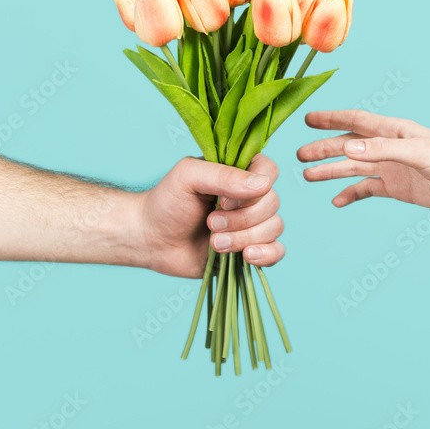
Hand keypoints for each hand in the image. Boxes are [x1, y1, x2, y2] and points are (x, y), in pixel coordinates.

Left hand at [136, 153, 284, 277]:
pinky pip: (278, 252)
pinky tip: (246, 256)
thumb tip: (263, 185)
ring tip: (213, 243)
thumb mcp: (188, 176)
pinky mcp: (250, 248)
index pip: (269, 172)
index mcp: (239, 172)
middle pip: (273, 203)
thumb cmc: (166, 202)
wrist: (151, 239)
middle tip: (210, 223)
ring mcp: (252, 224)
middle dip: (241, 219)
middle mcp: (250, 196)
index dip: (253, 190)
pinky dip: (266, 255)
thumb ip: (223, 175)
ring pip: (274, 228)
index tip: (223, 200)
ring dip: (243, 238)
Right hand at [297, 109, 429, 219]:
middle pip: (349, 146)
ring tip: (306, 177)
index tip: (306, 119)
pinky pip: (369, 190)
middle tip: (297, 155)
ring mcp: (395, 169)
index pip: (356, 121)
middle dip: (323, 148)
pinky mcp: (401, 189)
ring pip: (354, 168)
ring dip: (331, 171)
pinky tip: (336, 201)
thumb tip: (346, 148)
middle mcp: (392, 148)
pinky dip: (351, 194)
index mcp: (396, 132)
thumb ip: (383, 150)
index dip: (331, 119)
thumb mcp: (420, 154)